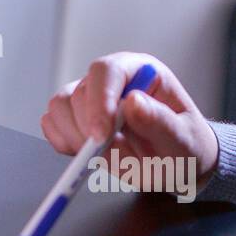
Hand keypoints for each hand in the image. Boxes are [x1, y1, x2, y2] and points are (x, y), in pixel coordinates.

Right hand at [40, 52, 219, 193]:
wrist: (175, 164)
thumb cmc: (184, 148)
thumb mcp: (183, 141)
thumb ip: (161, 123)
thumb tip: (133, 102)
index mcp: (139, 71)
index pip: (106, 71)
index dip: (99, 101)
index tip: (100, 136)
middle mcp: (110, 79)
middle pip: (78, 92)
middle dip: (87, 128)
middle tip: (105, 154)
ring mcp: (88, 96)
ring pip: (59, 106)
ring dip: (74, 136)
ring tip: (103, 155)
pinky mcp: (73, 116)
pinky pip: (51, 123)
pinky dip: (63, 142)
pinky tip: (87, 154)